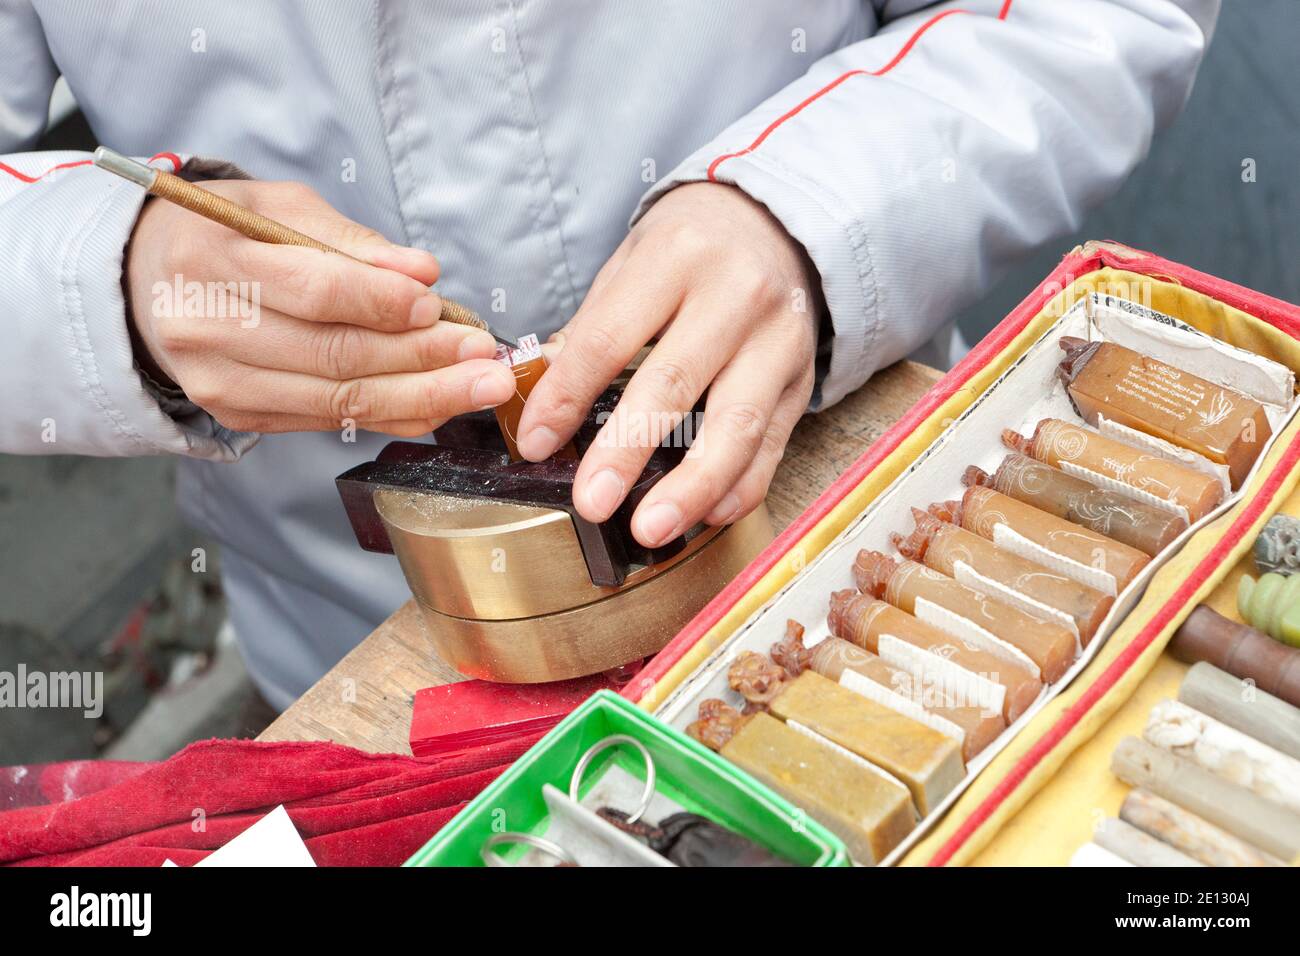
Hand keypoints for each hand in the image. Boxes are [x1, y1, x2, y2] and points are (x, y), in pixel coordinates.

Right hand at [125, 179, 515, 435]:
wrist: (149, 284)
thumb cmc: (228, 234)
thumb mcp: (279, 208)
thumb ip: (352, 241)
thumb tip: (421, 273)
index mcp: (211, 262)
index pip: (312, 291)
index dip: (380, 303)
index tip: (437, 306)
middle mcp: (209, 332)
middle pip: (334, 357)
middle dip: (423, 361)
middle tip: (487, 359)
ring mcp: (223, 385)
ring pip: (340, 400)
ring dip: (423, 397)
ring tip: (482, 386)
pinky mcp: (242, 418)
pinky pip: (333, 423)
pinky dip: (394, 416)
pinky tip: (441, 404)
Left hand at [517, 182, 818, 546]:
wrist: (779, 223)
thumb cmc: (691, 248)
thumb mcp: (634, 259)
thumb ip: (593, 326)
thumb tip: (541, 401)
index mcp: (676, 256)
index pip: (609, 337)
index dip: (566, 395)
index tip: (534, 442)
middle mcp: (735, 295)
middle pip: (673, 384)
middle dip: (626, 451)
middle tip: (591, 502)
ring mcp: (778, 340)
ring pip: (736, 425)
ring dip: (692, 487)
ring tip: (652, 529)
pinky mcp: (802, 378)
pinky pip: (773, 444)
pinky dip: (739, 488)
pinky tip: (706, 516)